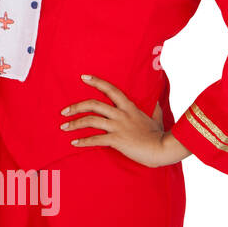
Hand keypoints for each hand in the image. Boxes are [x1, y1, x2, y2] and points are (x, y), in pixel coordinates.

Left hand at [61, 74, 192, 166]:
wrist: (163, 149)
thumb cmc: (160, 135)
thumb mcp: (157, 118)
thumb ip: (154, 109)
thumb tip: (157, 102)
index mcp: (129, 107)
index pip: (111, 89)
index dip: (96, 82)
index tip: (83, 77)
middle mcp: (121, 114)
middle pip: (93, 104)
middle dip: (76, 107)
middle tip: (64, 111)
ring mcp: (118, 126)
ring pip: (91, 121)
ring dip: (74, 124)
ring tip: (64, 127)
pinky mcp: (117, 140)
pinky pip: (95, 139)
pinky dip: (83, 141)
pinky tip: (74, 143)